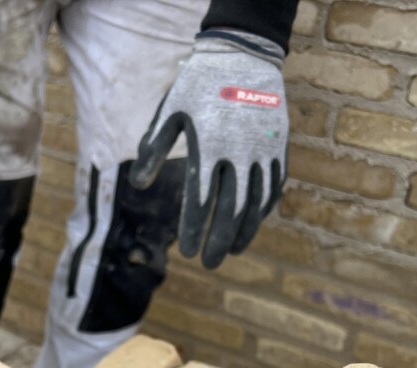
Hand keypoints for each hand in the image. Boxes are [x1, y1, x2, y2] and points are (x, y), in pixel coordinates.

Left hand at [130, 30, 288, 268]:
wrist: (242, 55)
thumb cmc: (197, 86)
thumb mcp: (169, 112)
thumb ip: (152, 150)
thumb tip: (138, 185)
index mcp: (209, 147)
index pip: (201, 202)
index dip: (195, 230)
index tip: (188, 252)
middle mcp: (240, 153)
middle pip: (231, 210)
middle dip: (218, 241)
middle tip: (208, 263)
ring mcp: (264, 150)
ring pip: (257, 203)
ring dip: (244, 232)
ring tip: (230, 251)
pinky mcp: (279, 145)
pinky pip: (274, 185)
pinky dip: (264, 209)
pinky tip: (253, 223)